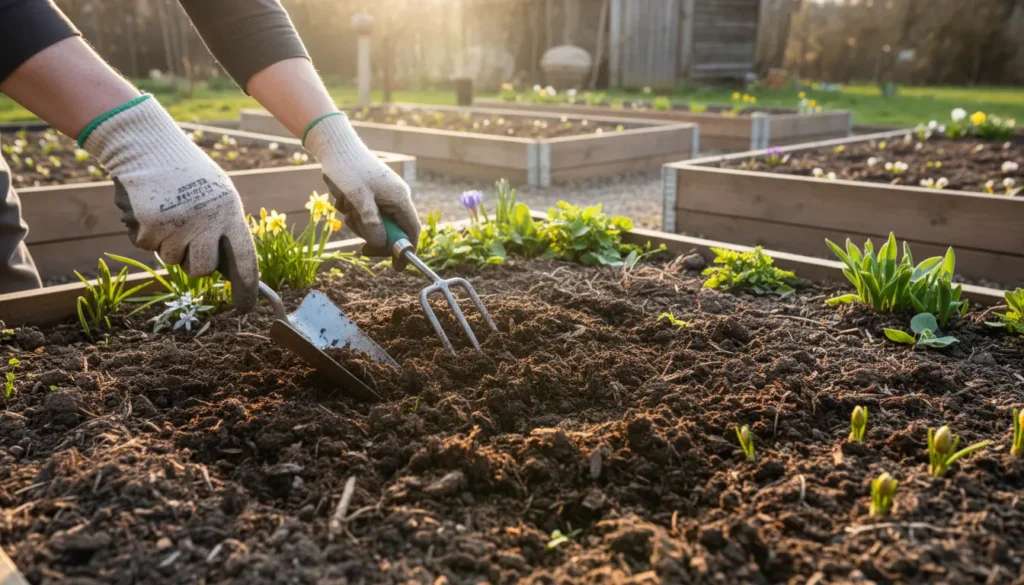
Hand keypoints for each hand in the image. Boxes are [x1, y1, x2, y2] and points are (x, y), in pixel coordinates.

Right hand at [81, 95, 259, 310]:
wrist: (147, 147)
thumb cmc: (186, 173)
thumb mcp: (217, 195)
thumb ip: (224, 227)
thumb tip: (228, 269)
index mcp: (229, 212)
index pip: (245, 258)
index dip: (247, 286)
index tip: (246, 306)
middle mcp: (206, 221)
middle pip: (203, 269)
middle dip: (195, 265)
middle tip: (188, 243)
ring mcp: (177, 225)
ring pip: (173, 260)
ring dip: (168, 244)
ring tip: (169, 213)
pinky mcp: (149, 227)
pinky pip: (148, 247)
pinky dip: (146, 233)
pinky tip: (150, 209)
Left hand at [303, 113, 419, 266]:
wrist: (334, 144)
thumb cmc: (347, 168)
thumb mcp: (358, 198)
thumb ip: (371, 223)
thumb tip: (380, 243)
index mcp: (399, 198)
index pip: (411, 231)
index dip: (406, 251)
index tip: (396, 268)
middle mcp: (396, 197)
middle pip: (392, 230)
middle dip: (375, 237)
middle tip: (360, 248)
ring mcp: (383, 194)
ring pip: (376, 222)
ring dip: (360, 223)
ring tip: (346, 208)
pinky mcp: (371, 191)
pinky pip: (366, 212)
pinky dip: (354, 212)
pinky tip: (343, 198)